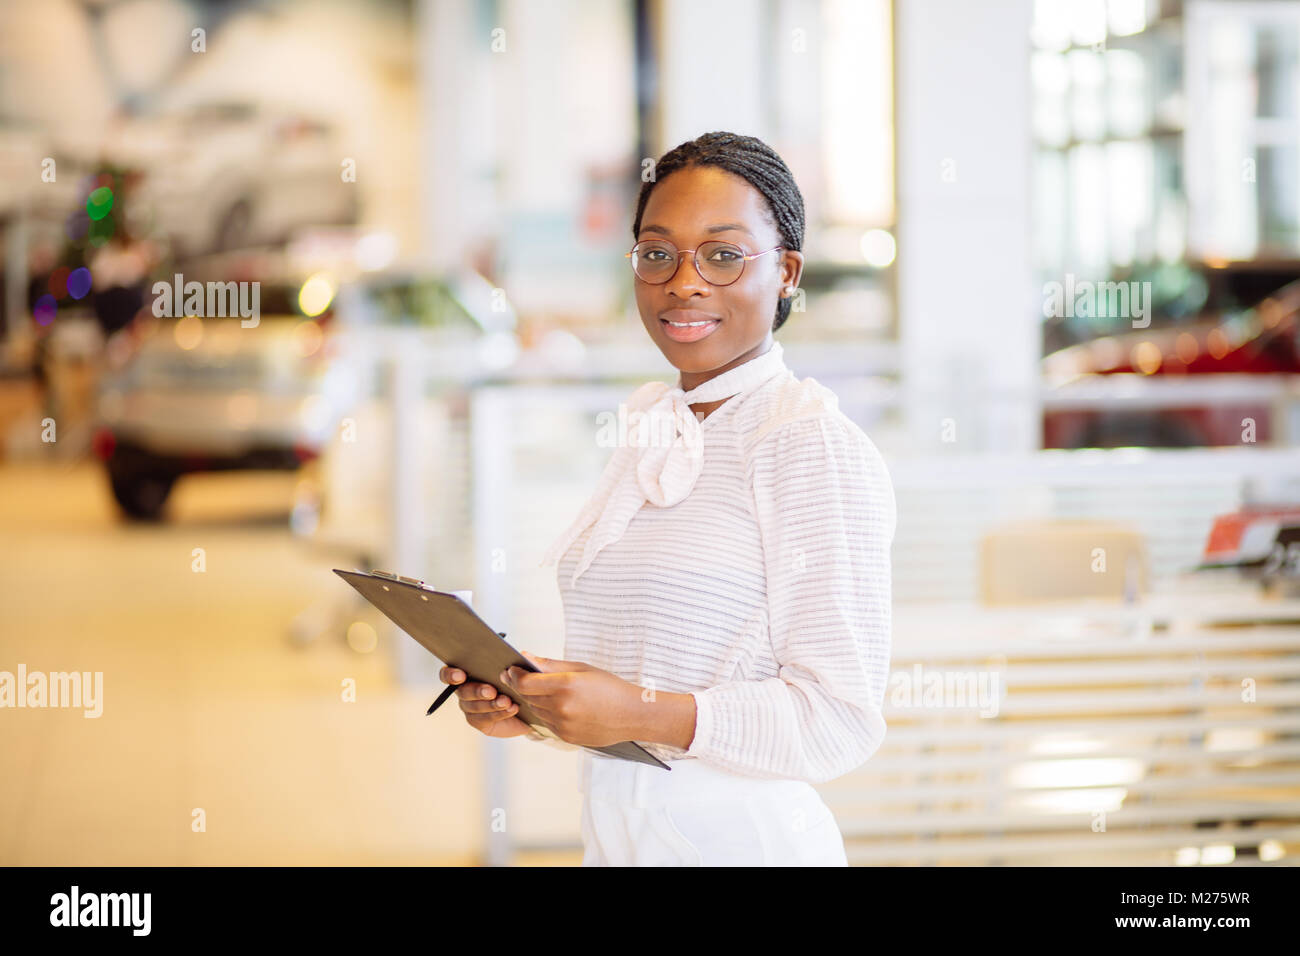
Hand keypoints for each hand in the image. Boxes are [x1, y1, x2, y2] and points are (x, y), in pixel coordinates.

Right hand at [439, 659, 533, 738]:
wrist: (531, 705)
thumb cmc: (522, 682)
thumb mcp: (525, 669)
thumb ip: (524, 662)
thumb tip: (523, 654)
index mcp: (470, 671)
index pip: (449, 672)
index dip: (450, 674)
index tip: (461, 675)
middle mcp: (466, 690)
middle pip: (462, 691)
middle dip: (477, 691)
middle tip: (491, 691)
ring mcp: (471, 707)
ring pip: (473, 707)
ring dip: (490, 704)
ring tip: (507, 701)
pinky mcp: (480, 721)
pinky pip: (484, 719)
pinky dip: (498, 714)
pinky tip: (511, 709)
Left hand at [499, 651, 644, 748]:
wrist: (633, 715)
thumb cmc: (610, 687)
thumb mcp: (582, 669)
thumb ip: (551, 664)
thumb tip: (526, 656)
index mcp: (566, 685)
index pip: (525, 683)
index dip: (514, 675)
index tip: (512, 669)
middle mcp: (562, 707)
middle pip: (528, 696)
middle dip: (524, 686)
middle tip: (523, 677)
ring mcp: (563, 724)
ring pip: (536, 710)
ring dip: (536, 700)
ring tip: (548, 691)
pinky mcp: (566, 737)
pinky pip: (547, 723)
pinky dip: (548, 713)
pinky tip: (562, 706)